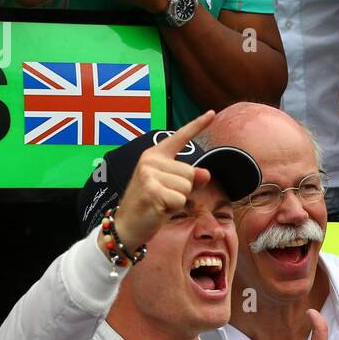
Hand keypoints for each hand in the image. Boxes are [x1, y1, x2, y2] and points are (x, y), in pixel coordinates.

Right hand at [113, 112, 215, 250]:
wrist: (127, 226)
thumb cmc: (151, 206)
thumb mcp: (172, 189)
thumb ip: (189, 178)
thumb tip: (205, 173)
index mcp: (155, 155)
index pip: (180, 137)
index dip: (198, 125)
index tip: (212, 113)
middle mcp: (150, 160)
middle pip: (190, 173)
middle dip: (183, 190)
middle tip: (163, 197)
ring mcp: (149, 174)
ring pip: (187, 187)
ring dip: (178, 200)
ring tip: (160, 203)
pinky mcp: (151, 190)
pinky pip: (180, 199)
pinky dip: (173, 208)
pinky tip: (158, 209)